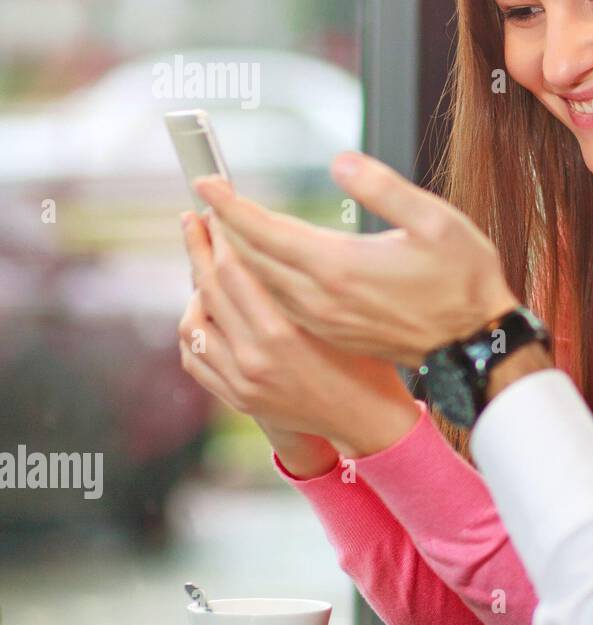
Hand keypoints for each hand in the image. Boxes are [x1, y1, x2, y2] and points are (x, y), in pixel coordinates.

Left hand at [177, 210, 421, 457]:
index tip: (215, 206)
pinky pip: (194, 357)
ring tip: (206, 267)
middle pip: (208, 288)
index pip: (234, 269)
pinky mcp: (237, 397)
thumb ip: (301, 277)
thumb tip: (264, 232)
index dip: (221, 232)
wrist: (369, 418)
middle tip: (195, 220)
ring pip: (191, 323)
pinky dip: (195, 329)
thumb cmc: (369, 358)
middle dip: (199, 247)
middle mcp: (255, 358)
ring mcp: (242, 381)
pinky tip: (207, 310)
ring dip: (194, 289)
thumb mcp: (343, 312)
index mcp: (285, 333)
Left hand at [191, 153, 518, 367]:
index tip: (206, 183)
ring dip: (235, 261)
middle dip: (223, 230)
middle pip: (252, 263)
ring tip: (220, 234)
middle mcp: (323, 300)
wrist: (477, 345)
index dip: (232, 205)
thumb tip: (339, 161)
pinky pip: (277, 309)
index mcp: (340, 267)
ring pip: (261, 290)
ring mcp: (326, 323)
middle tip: (204, 203)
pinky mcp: (334, 335)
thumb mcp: (436, 221)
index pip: (266, 231)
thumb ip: (383, 187)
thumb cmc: (464, 280)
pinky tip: (258, 275)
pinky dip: (258, 288)